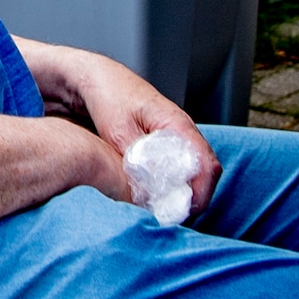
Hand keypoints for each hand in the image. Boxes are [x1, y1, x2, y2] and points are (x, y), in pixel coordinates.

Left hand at [20, 40, 218, 217]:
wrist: (92, 79)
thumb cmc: (107, 96)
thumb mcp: (118, 132)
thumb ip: (137, 161)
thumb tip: (148, 192)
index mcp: (178, 124)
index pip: (207, 164)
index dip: (202, 192)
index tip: (186, 211)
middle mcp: (180, 132)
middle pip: (203, 173)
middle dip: (194, 199)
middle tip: (172, 218)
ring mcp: (171, 139)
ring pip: (190, 173)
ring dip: (181, 194)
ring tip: (162, 213)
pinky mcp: (159, 146)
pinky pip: (174, 170)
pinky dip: (167, 187)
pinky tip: (151, 198)